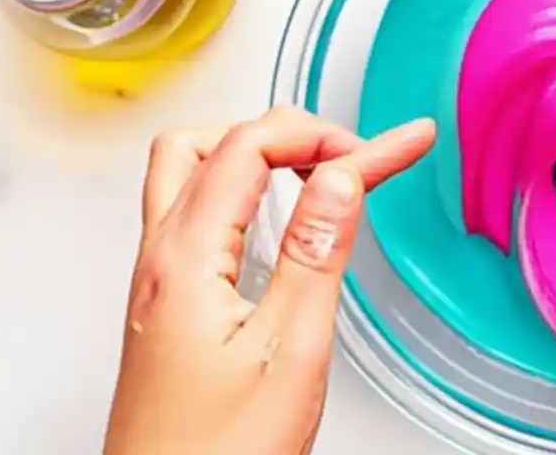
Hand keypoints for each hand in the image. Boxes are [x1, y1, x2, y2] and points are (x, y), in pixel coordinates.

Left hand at [103, 107, 435, 454]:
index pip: (252, 150)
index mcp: (185, 259)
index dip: (327, 137)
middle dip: (291, 133)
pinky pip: (200, 215)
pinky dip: (247, 192)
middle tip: (355, 153)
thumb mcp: (288, 350)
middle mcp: (161, 259)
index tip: (395, 147)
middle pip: (212, 143)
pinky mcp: (171, 304)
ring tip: (324, 168)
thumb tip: (341, 177)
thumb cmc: (216, 453)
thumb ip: (313, 255)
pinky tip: (283, 219)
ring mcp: (161, 281)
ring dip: (259, 155)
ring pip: (195, 173)